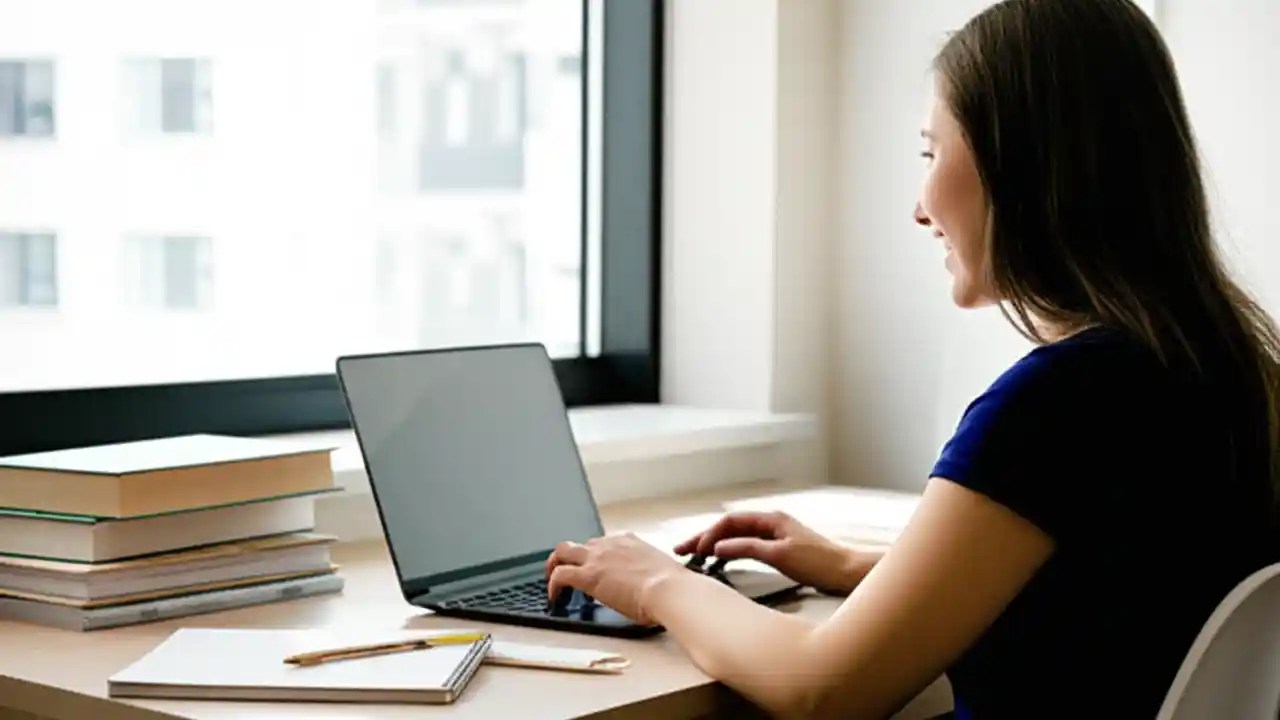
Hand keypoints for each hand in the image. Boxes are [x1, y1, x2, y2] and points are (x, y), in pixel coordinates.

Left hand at [545, 534, 686, 625]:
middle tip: (568, 570)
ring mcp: (597, 558)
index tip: (598, 568)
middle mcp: (610, 544)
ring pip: (563, 551)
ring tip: (552, 580)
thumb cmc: (672, 586)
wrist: (669, 590)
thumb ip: (651, 574)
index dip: (597, 556)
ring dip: (555, 565)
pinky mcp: (587, 576)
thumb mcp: (661, 571)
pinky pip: (560, 576)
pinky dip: (552, 586)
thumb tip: (654, 587)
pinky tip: (554, 598)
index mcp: (629, 542)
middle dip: (572, 556)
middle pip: (581, 544)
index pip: (605, 543)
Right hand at [674, 511, 871, 595]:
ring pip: (735, 536)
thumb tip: (718, 546)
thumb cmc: (818, 562)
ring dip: (714, 544)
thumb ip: (747, 548)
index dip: (710, 534)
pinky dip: (728, 551)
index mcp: (770, 519)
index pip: (730, 521)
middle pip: (730, 527)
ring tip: (693, 555)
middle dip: (705, 537)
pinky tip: (719, 559)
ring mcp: (773, 535)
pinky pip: (745, 546)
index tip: (696, 549)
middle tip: (681, 550)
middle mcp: (770, 523)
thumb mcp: (780, 554)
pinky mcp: (777, 549)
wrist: (845, 571)